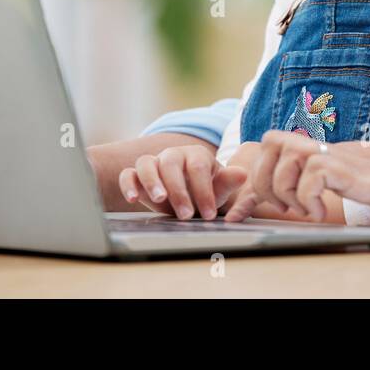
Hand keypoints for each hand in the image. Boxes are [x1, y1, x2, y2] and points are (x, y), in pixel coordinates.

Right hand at [118, 145, 247, 220]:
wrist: (188, 196)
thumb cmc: (204, 191)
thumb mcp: (218, 189)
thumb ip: (228, 182)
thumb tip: (242, 174)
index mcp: (196, 155)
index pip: (198, 167)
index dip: (204, 190)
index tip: (209, 214)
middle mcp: (173, 155)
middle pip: (171, 163)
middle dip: (178, 189)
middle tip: (186, 214)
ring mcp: (154, 163)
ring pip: (146, 163)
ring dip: (151, 181)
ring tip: (160, 200)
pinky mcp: (137, 175)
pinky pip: (128, 174)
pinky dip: (128, 184)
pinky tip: (133, 199)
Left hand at [242, 130, 369, 222]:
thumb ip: (348, 180)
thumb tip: (329, 195)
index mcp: (333, 152)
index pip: (278, 144)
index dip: (263, 173)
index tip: (270, 204)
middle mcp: (333, 149)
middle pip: (271, 141)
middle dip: (264, 178)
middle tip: (286, 205)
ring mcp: (344, 157)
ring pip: (286, 155)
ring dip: (286, 189)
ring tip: (305, 209)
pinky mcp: (356, 170)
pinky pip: (314, 175)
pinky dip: (310, 199)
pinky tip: (324, 213)